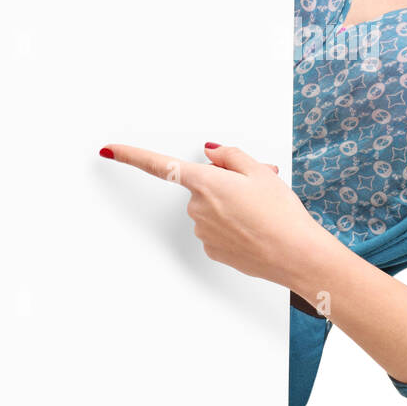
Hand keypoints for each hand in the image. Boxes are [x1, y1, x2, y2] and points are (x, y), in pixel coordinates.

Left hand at [98, 140, 325, 288]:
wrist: (297, 255)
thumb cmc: (282, 214)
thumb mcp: (261, 171)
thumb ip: (230, 156)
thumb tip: (212, 154)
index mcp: (206, 182)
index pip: (160, 165)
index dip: (131, 155)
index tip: (109, 149)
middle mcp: (198, 208)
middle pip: (204, 187)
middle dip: (227, 184)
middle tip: (258, 189)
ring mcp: (203, 232)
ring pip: (212, 209)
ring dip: (233, 206)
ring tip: (264, 212)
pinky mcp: (213, 251)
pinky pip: (218, 230)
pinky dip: (234, 227)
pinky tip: (257, 230)